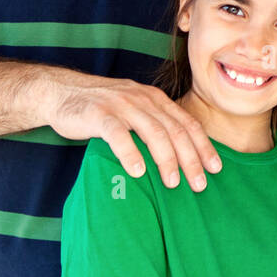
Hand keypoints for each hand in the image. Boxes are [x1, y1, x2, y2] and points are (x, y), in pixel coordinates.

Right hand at [40, 71, 221, 190]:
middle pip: (175, 130)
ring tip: (173, 183)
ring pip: (152, 132)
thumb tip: (180, 156)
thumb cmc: (102, 109)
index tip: (216, 168)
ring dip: (166, 159)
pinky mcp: (99, 114)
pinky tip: (138, 172)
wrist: (61, 92)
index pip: (187, 123)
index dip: (204, 146)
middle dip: (191, 159)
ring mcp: (121, 105)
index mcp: (156, 99)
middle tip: (199, 184)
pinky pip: (118, 135)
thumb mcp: (134, 110)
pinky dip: (130, 153)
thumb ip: (154, 125)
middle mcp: (143, 100)